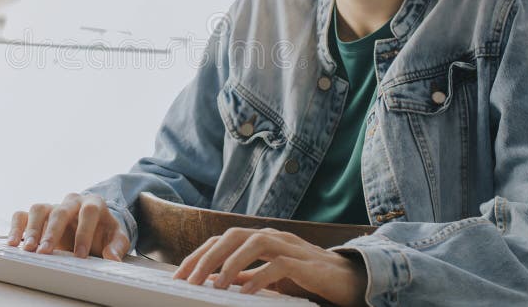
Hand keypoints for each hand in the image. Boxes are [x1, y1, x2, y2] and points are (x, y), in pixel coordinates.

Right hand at [7, 193, 129, 260]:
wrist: (95, 226)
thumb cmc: (104, 232)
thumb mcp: (117, 238)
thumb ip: (117, 246)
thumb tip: (113, 258)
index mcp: (93, 203)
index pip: (88, 212)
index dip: (84, 232)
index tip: (81, 255)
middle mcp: (71, 202)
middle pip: (60, 211)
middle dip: (53, 231)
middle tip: (46, 251)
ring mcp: (53, 207)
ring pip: (39, 209)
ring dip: (32, 229)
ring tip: (29, 248)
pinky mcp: (39, 216)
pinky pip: (23, 215)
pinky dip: (16, 227)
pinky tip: (13, 243)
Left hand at [172, 227, 367, 306]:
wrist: (347, 279)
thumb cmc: (305, 276)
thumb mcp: (268, 275)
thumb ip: (244, 274)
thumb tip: (213, 280)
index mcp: (260, 238)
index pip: (222, 239)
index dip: (199, 254)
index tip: (180, 275)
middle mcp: (272, 236)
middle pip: (232, 236)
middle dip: (207, 256)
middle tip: (189, 280)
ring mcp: (289, 246)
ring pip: (253, 242)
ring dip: (231, 263)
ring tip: (216, 285)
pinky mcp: (305, 262)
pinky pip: (279, 264)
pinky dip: (261, 276)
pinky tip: (248, 291)